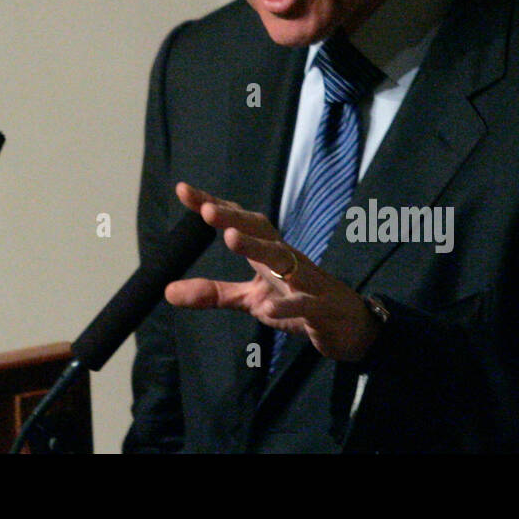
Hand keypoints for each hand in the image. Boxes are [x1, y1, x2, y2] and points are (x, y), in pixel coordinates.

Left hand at [165, 182, 382, 362]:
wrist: (350, 328)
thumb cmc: (298, 303)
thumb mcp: (250, 299)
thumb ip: (213, 292)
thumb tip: (168, 291)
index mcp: (268, 252)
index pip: (238, 222)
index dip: (213, 205)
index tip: (183, 190)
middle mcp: (287, 259)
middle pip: (261, 231)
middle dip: (234, 219)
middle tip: (206, 210)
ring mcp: (307, 280)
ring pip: (284, 259)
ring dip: (257, 248)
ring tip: (230, 239)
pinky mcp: (321, 308)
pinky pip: (304, 304)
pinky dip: (287, 305)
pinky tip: (267, 310)